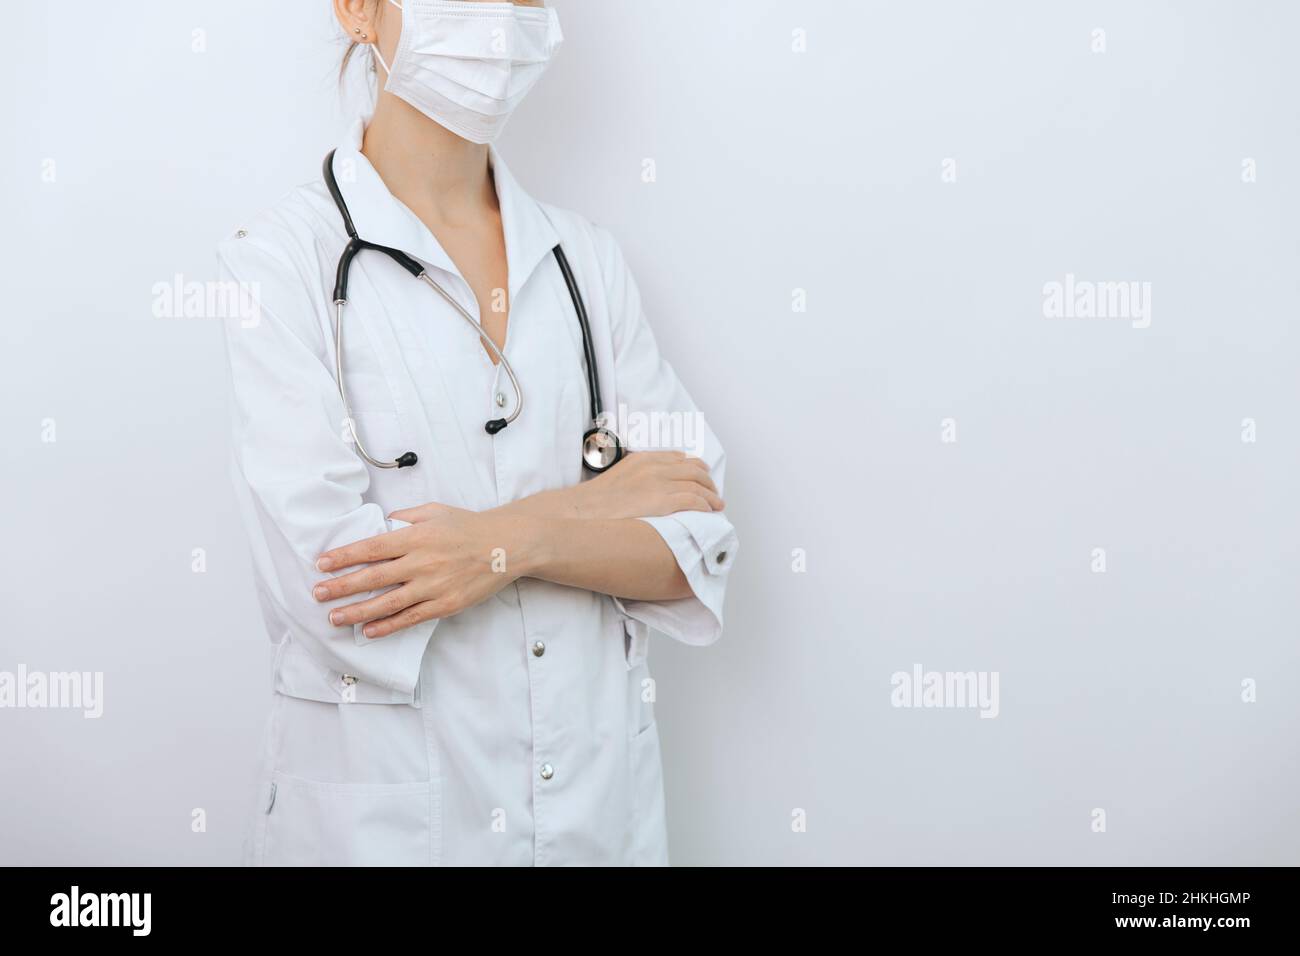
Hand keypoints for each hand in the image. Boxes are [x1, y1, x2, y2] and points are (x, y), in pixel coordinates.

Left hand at [313, 503, 533, 638]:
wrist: (505, 546)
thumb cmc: (469, 527)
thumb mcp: (435, 511)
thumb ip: (405, 517)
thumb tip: (381, 524)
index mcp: (416, 537)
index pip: (371, 548)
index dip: (344, 557)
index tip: (322, 564)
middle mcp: (421, 563)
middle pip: (373, 578)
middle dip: (341, 587)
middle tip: (318, 594)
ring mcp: (433, 586)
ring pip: (387, 603)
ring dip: (357, 612)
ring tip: (335, 617)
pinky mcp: (444, 605)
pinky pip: (410, 618)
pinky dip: (388, 626)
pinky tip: (369, 631)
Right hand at [577, 451, 723, 518]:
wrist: (581, 511)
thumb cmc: (594, 502)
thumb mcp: (617, 477)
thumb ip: (636, 477)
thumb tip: (647, 490)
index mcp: (643, 459)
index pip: (679, 459)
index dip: (695, 469)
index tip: (701, 478)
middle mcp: (654, 467)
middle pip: (694, 470)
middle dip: (708, 482)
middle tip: (713, 493)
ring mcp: (659, 483)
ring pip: (698, 485)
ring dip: (711, 496)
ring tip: (717, 506)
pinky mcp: (662, 501)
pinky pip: (694, 500)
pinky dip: (705, 506)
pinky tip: (708, 513)